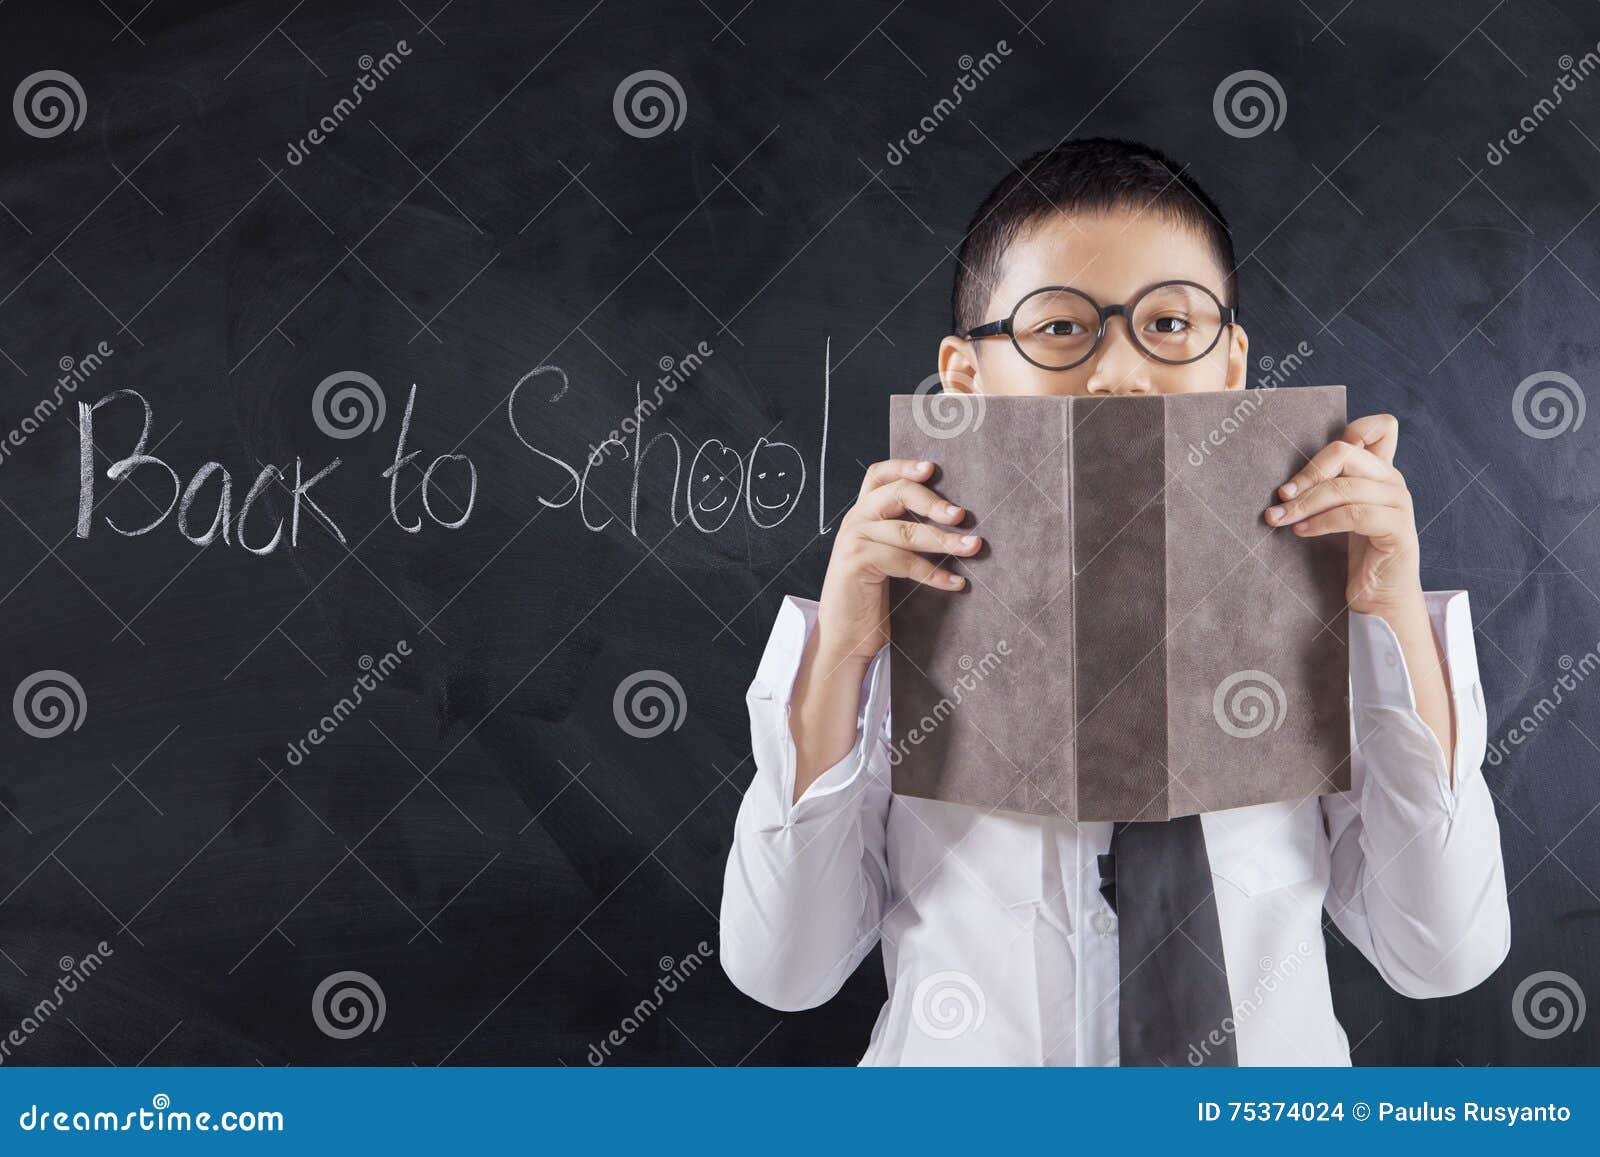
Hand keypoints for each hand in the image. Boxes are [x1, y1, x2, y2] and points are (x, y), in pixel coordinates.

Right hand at [814, 458, 979, 665]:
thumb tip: (950, 518)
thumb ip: (900, 534)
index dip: (905, 466)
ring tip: (973, 546)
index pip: (878, 475)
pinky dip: (935, 573)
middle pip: (896, 493)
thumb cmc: (868, 600)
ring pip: (906, 531)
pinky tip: (956, 583)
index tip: (932, 469)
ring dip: (944, 540)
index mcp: (861, 515)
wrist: (843, 639)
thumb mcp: (883, 558)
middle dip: (933, 502)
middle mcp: (854, 522)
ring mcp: (852, 541)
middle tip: (962, 516)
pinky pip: (905, 562)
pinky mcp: (857, 564)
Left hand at [1264, 413, 1423, 616]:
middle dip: (1306, 474)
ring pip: (1344, 487)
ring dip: (1305, 503)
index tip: (1310, 465)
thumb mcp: (1340, 512)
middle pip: (1345, 453)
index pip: (1379, 427)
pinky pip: (1355, 514)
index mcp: (1380, 470)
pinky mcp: (1399, 529)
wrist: (1381, 597)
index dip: (1347, 431)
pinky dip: (1322, 521)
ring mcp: (1399, 503)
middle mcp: (1392, 480)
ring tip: (1281, 519)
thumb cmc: (1356, 554)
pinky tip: (1302, 531)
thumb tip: (1284, 480)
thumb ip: (1329, 487)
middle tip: (1281, 498)